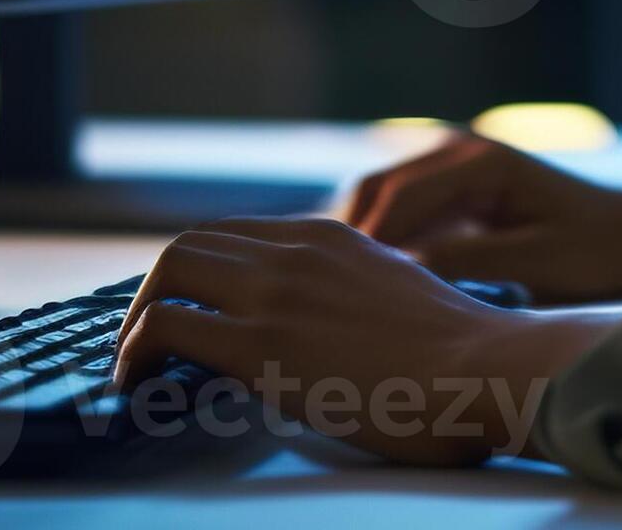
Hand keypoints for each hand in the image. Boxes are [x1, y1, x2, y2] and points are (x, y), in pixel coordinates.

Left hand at [109, 215, 618, 466]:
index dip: (199, 273)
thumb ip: (356, 299)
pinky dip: (137, 352)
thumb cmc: (466, 358)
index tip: (188, 313)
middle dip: (156, 291)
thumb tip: (331, 339)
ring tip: (134, 367)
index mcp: (333, 237)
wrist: (488, 368)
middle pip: (192, 244)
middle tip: (148, 342)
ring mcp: (276, 290)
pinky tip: (140, 386)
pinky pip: (167, 326)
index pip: (236, 235)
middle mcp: (297, 250)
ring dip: (138, 320)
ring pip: (169, 271)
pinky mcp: (261, 341)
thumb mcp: (401, 300)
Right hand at [341, 132, 621, 302]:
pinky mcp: (460, 190)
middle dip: (354, 236)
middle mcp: (463, 151)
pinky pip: (405, 210)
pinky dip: (386, 241)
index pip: (400, 195)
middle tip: (334, 292)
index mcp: (482, 162)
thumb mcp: (536, 264)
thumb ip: (468, 262)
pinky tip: (376, 284)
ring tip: (345, 291)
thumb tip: (398, 267)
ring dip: (365, 238)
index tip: (349, 290)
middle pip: (379, 187)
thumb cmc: (599, 253)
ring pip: (384, 197)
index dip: (370, 242)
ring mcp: (458, 166)